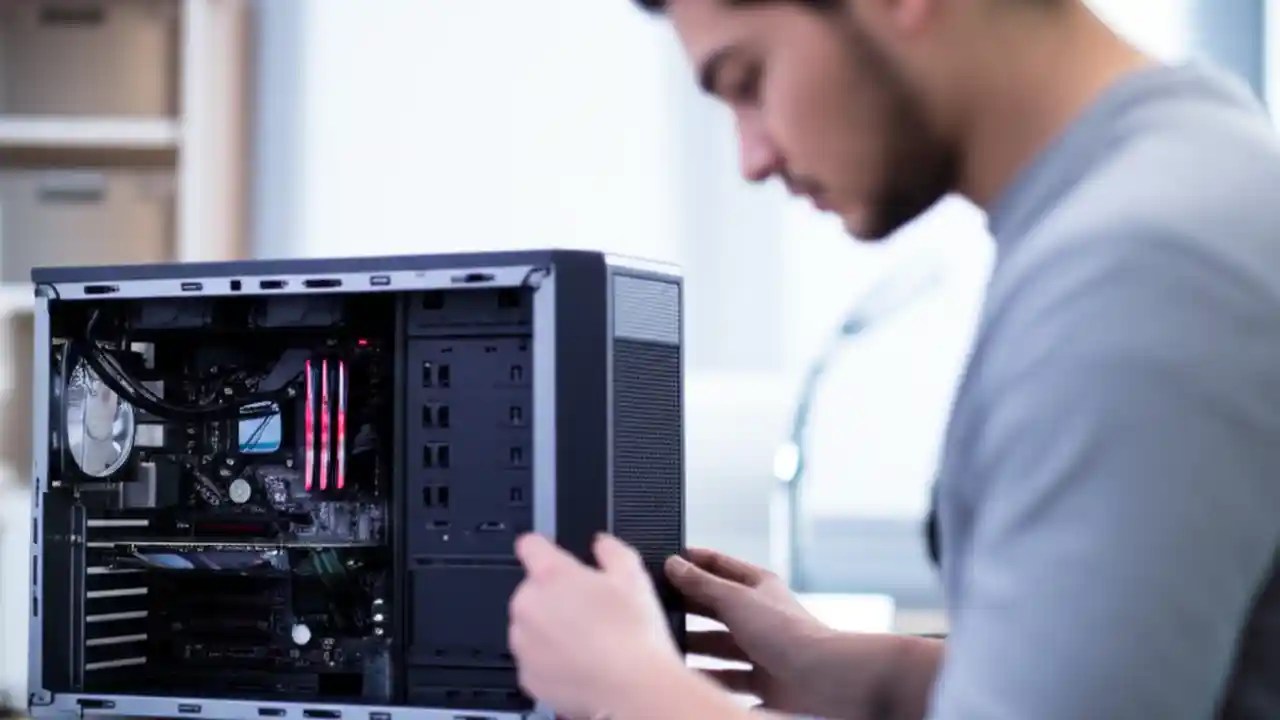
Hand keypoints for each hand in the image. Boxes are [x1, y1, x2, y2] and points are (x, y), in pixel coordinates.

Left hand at [508, 533, 687, 718]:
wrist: (633, 689)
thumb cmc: (632, 635)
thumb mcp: (633, 576)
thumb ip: (611, 550)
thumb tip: (602, 545)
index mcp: (551, 576)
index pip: (530, 545)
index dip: (542, 547)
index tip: (547, 553)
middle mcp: (529, 607)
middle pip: (533, 591)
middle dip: (555, 597)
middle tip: (589, 610)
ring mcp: (524, 644)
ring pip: (532, 627)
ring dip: (551, 628)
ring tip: (589, 640)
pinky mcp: (528, 676)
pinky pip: (535, 659)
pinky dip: (551, 660)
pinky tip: (582, 662)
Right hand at [667, 548, 911, 719]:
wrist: (824, 680)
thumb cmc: (787, 632)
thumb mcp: (735, 599)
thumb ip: (701, 583)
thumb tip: (673, 564)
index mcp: (759, 587)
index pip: (721, 566)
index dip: (695, 562)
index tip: (667, 561)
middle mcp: (761, 616)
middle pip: (716, 609)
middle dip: (689, 609)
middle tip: (655, 609)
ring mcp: (763, 651)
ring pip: (720, 649)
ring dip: (696, 650)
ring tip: (664, 649)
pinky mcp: (765, 684)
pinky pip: (732, 683)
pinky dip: (713, 684)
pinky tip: (692, 683)